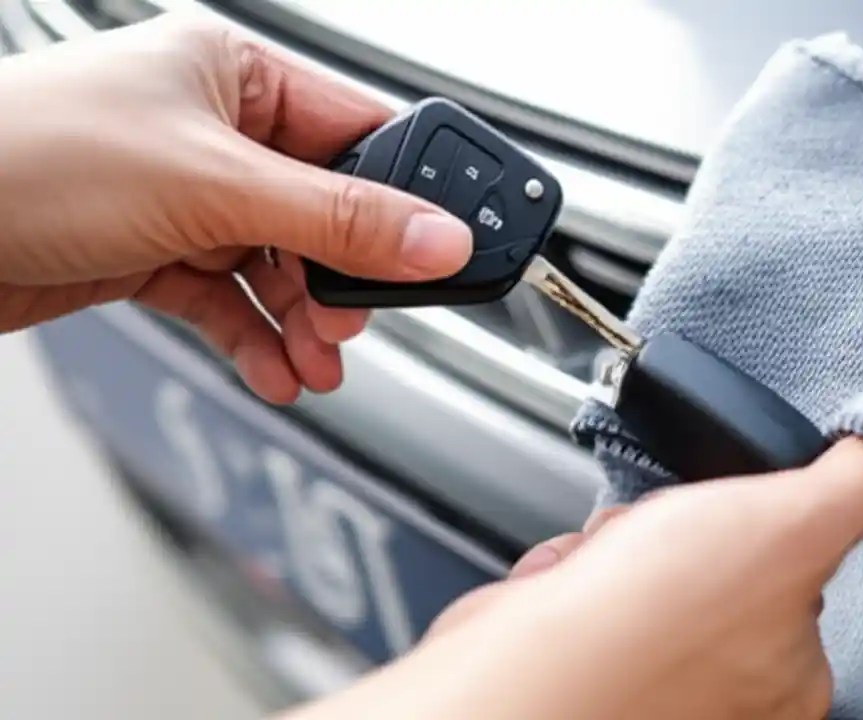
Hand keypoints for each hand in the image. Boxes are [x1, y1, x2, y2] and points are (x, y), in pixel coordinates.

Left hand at [0, 15, 471, 402]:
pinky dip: (253, 338)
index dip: (405, 196)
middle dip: (342, 279)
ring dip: (302, 322)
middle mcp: (214, 130)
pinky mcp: (152, 250)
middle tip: (358, 320)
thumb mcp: (212, 186)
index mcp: (236, 74)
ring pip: (277, 265)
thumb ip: (338, 218)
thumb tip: (437, 237)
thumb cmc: (28, 156)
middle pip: (323, 211)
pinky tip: (274, 371)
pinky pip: (227, 298)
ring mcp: (182, 193)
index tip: (439, 251)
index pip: (357, 132)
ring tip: (317, 362)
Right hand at [283, 438, 862, 719]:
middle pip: (714, 572)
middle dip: (683, 534)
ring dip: (620, 548)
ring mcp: (651, 689)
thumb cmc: (655, 622)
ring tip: (616, 559)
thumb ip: (859, 489)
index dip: (767, 529)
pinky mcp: (581, 670)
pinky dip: (570, 574)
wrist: (527, 671)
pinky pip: (581, 594)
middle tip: (675, 532)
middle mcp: (725, 699)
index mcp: (792, 678)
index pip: (797, 580)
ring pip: (641, 579)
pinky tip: (570, 584)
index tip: (746, 515)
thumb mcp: (795, 525)